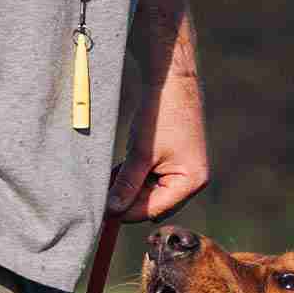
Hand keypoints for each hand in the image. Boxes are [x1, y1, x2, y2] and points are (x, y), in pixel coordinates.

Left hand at [107, 63, 208, 221]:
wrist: (170, 80)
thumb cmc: (160, 115)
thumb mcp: (140, 153)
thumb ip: (127, 183)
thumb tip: (112, 210)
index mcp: (191, 181)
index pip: (154, 209)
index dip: (127, 212)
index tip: (102, 211)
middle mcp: (192, 180)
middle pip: (154, 204)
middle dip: (129, 200)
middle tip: (101, 196)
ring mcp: (184, 170)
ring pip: (151, 192)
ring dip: (130, 187)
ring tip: (109, 178)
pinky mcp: (175, 161)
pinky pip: (152, 178)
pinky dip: (135, 175)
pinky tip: (119, 168)